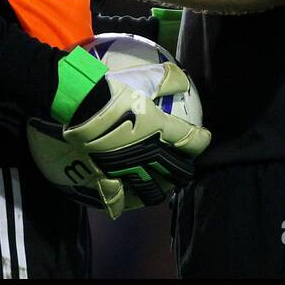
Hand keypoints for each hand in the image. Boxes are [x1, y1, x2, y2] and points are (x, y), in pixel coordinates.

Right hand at [64, 61, 210, 216]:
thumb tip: (183, 80)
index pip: (190, 141)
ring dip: (161, 189)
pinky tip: (125, 205)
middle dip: (184, 171)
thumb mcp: (143, 78)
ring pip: (151, 189)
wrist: (81, 103)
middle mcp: (147, 154)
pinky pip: (116, 196)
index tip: (203, 137)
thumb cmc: (113, 89)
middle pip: (176, 171)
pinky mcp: (106, 174)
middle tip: (186, 167)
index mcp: (159, 131)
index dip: (201, 140)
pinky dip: (123, 202)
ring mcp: (127, 168)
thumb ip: (167, 80)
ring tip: (163, 187)